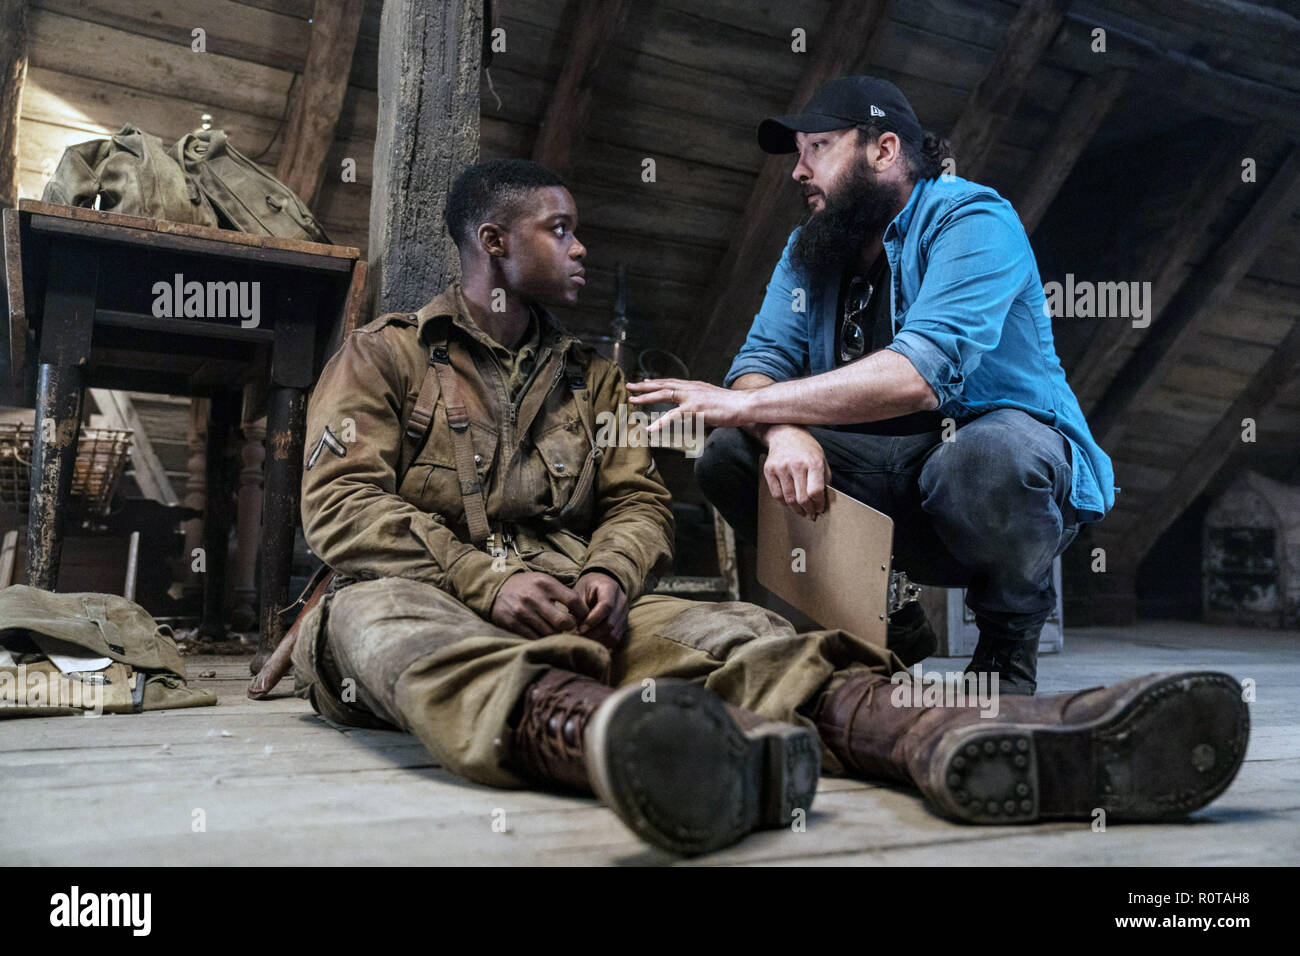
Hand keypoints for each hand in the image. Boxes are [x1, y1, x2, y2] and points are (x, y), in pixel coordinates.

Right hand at [490, 572, 587, 639]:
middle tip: (568, 627)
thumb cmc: (527, 586)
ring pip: (550, 633)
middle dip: (569, 627)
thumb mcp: (544, 581)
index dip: (582, 612)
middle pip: (563, 621)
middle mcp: (534, 597)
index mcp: (546, 584)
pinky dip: (541, 639)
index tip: (583, 617)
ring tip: (554, 630)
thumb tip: (583, 613)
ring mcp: (523, 612)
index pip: (573, 600)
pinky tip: (541, 633)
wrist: (496, 588)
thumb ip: (562, 593)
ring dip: (555, 634)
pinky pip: (534, 638)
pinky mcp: (513, 624)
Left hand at [573, 572, 627, 649]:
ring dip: (597, 640)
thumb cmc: (588, 588)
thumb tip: (574, 626)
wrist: (603, 583)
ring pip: (613, 634)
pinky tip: (591, 641)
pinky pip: (615, 639)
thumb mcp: (580, 591)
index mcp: (610, 588)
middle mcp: (621, 601)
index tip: (579, 628)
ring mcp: (624, 614)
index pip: (606, 607)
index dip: (592, 620)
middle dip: (592, 633)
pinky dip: (602, 643)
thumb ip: (578, 607)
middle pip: (610, 623)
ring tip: (583, 640)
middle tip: (577, 637)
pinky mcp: (623, 624)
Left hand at [626, 378, 751, 430]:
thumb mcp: (710, 401)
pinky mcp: (695, 409)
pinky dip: (660, 422)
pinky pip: (674, 416)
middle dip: (644, 385)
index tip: (642, 382)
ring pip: (664, 395)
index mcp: (694, 386)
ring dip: (646, 397)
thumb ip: (698, 404)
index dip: (655, 382)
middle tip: (629, 386)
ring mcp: (692, 398)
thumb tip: (690, 413)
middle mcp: (690, 388)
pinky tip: (650, 428)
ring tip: (632, 400)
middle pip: (663, 384)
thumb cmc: (730, 406)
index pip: (670, 382)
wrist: (743, 405)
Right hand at [764, 425, 830, 518]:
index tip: (819, 509)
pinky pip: (776, 495)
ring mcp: (781, 467)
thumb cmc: (807, 450)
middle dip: (808, 510)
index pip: (815, 492)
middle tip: (811, 515)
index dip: (818, 504)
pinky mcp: (769, 470)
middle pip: (802, 498)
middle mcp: (796, 464)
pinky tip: (790, 503)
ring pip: (788, 499)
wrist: (786, 434)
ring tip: (801, 512)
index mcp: (813, 462)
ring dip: (796, 510)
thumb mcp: (821, 459)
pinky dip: (784, 503)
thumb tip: (822, 501)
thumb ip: (824, 479)